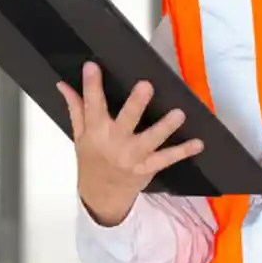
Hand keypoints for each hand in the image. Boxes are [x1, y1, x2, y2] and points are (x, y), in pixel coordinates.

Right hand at [58, 61, 204, 226]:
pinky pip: (167, 158)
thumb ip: (76, 109)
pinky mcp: (147, 167)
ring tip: (179, 114)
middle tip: (146, 85)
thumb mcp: (79, 136)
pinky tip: (198, 143)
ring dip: (165, 127)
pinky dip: (183, 151)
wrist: (101, 196)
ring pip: (150, 140)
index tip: (92, 66)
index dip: (91, 86)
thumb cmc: (91, 160)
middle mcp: (114, 143)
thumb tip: (63, 84)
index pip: (92, 105)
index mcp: (95, 132)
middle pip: (125, 121)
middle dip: (135, 104)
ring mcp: (132, 156)